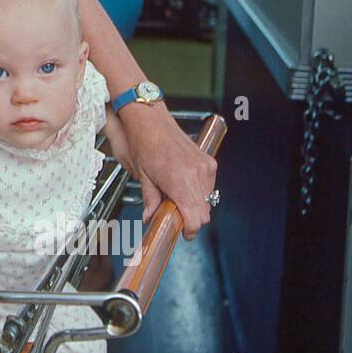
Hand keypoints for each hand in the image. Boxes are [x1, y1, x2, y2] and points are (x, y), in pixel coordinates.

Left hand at [123, 105, 217, 237]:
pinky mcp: (208, 161)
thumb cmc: (144, 143)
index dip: (189, 229)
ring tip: (174, 194)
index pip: (195, 217)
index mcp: (179, 180)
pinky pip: (208, 186)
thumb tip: (151, 217)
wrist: (150, 120)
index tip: (183, 233)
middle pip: (203, 212)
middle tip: (173, 214)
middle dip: (190, 217)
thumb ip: (151, 200)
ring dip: (194, 203)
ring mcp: (205, 166)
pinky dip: (198, 190)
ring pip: (207, 200)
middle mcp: (196, 174)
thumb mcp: (143, 176)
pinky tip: (182, 183)